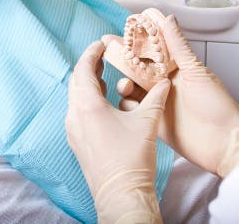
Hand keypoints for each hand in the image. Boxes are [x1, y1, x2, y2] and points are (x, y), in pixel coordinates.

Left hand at [66, 40, 170, 222]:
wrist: (121, 194)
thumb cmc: (132, 159)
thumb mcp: (147, 121)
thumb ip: (156, 97)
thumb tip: (164, 82)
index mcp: (87, 106)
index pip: (83, 69)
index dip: (92, 52)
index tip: (101, 43)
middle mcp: (74, 116)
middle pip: (77, 82)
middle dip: (90, 66)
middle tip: (104, 56)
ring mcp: (73, 131)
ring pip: (76, 98)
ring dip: (89, 84)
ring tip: (105, 76)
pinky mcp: (78, 143)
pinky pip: (79, 113)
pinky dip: (89, 101)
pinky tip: (105, 103)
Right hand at [116, 12, 238, 177]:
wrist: (224, 143)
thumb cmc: (217, 106)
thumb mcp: (195, 71)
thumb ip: (179, 46)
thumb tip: (168, 18)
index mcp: (178, 69)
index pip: (153, 50)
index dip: (137, 41)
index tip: (122, 30)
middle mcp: (166, 84)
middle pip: (139, 68)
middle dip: (123, 58)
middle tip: (108, 49)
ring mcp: (159, 103)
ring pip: (134, 88)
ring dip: (124, 83)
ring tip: (125, 84)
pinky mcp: (154, 121)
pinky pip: (135, 110)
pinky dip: (127, 105)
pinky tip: (126, 102)